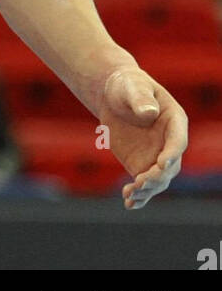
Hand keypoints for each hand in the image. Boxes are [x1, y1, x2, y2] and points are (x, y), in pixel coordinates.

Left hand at [97, 66, 187, 208]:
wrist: (112, 96)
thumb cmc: (127, 85)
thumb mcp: (132, 86)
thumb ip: (141, 99)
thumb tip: (149, 112)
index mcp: (175, 121)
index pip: (178, 141)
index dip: (171, 154)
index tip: (160, 164)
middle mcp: (170, 143)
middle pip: (170, 167)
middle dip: (157, 177)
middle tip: (139, 182)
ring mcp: (157, 156)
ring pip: (158, 181)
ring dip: (147, 190)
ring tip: (130, 194)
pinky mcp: (142, 165)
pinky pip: (144, 185)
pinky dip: (138, 196)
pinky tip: (129, 204)